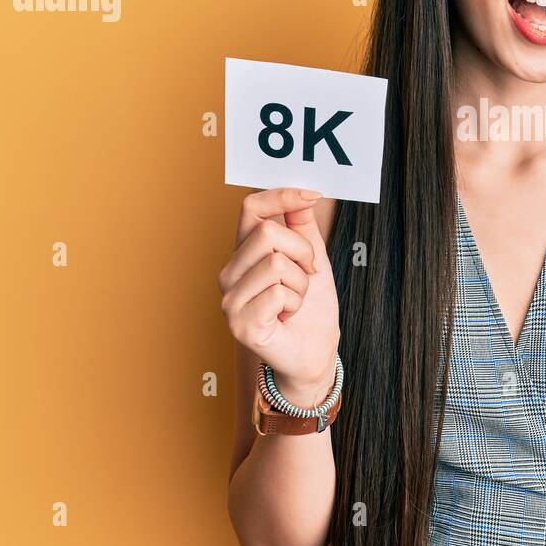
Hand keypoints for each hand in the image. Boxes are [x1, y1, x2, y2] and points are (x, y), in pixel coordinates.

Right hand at [218, 188, 340, 405]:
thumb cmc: (311, 307)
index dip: (281, 196)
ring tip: (295, 301)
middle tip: (308, 276)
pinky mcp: (240, 323)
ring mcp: (230, 299)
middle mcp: (230, 273)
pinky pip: (279, 293)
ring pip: (277, 263)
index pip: (251, 208)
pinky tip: (288, 318)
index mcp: (244, 252)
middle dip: (304, 253)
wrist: (315, 352)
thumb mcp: (312, 258)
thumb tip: (303, 193)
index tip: (314, 194)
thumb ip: (303, 226)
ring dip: (301, 284)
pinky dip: (296, 304)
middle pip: (269, 233)